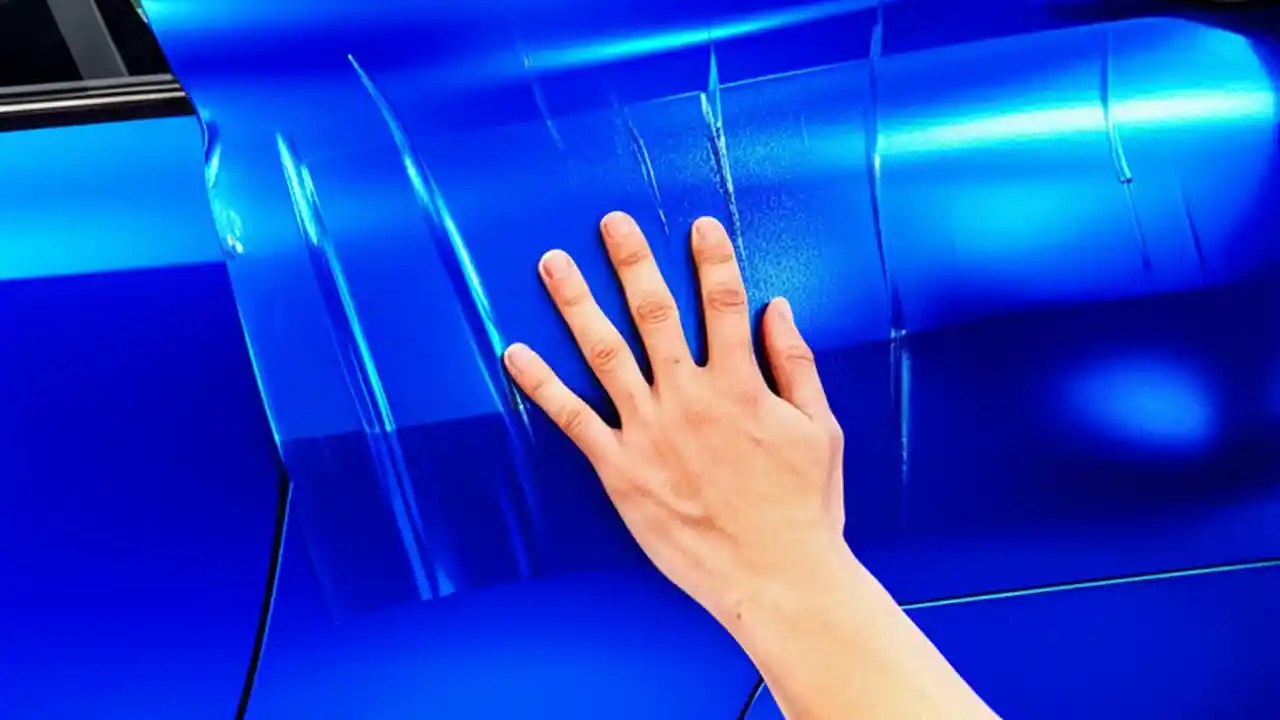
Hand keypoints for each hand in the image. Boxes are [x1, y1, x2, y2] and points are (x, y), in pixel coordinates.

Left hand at [503, 212, 846, 625]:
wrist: (776, 576)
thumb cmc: (804, 507)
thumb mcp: (819, 429)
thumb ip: (795, 364)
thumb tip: (777, 309)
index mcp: (740, 385)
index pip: (723, 304)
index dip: (712, 260)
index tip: (699, 225)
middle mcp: (690, 398)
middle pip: (655, 314)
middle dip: (633, 262)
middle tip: (611, 222)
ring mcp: (650, 431)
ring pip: (605, 353)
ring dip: (577, 303)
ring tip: (553, 263)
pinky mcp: (621, 469)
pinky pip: (573, 418)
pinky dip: (542, 384)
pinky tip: (517, 352)